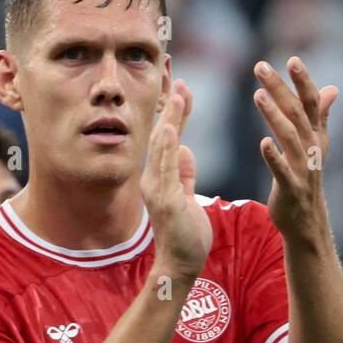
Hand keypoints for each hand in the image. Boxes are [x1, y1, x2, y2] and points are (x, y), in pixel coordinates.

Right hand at [142, 81, 212, 284]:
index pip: (168, 138)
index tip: (181, 87)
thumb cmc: (186, 237)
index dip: (175, 113)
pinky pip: (165, 169)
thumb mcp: (188, 199)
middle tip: (176, 77)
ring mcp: (158, 189)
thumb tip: (185, 151)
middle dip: (171, 107)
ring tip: (177, 93)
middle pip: (162, 135)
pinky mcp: (165, 200)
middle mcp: (155, 179)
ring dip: (170, 119)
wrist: (180, 266)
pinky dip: (165, 147)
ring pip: (163, 147)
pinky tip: (169, 128)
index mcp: (162, 177)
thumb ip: (185, 175)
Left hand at [254, 56, 337, 245]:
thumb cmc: (306, 179)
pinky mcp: (290, 188)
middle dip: (280, 88)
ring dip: (274, 115)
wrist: (305, 221)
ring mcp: (303, 168)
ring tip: (258, 95)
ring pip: (289, 136)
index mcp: (317, 136)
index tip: (292, 59)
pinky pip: (282, 170)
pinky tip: (264, 142)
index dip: (303, 81)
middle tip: (260, 66)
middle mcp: (312, 148)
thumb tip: (333, 88)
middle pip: (297, 112)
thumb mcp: (316, 145)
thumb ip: (322, 115)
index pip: (311, 103)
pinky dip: (274, 156)